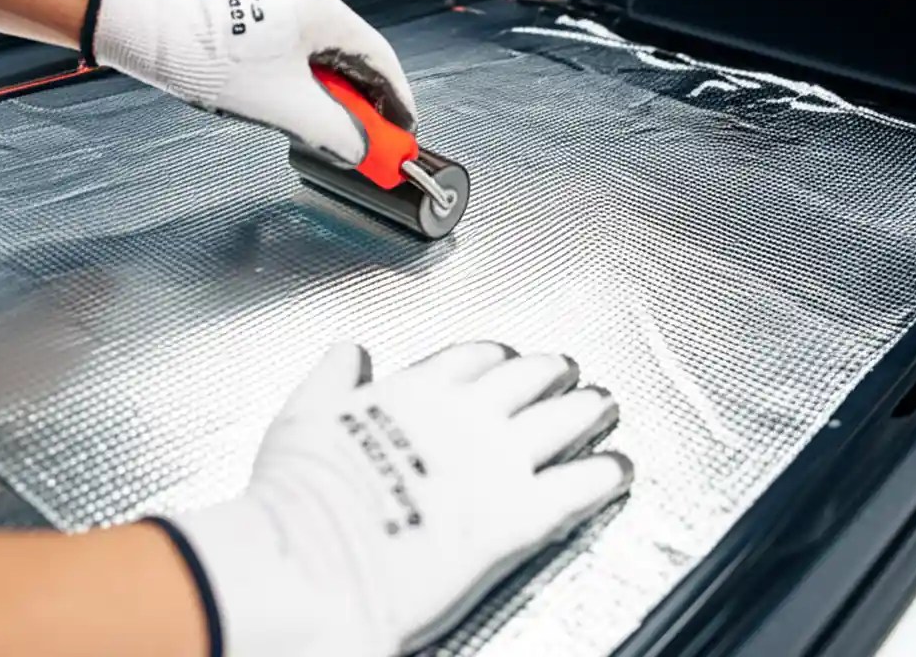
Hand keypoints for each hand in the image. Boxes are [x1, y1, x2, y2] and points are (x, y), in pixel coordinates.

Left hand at [93, 0, 417, 165]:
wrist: (159, 42)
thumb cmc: (212, 59)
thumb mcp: (286, 107)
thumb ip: (333, 132)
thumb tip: (358, 151)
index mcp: (322, 10)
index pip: (379, 58)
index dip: (397, 99)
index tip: (403, 128)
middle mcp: (307, 3)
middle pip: (355, 59)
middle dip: (367, 104)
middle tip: (375, 139)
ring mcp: (284, 11)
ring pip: (327, 62)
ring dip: (338, 99)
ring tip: (342, 133)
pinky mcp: (263, 25)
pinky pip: (303, 60)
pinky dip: (314, 89)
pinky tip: (310, 114)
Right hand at [163, 342, 633, 656]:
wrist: (310, 563)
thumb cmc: (298, 500)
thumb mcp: (302, 415)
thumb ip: (333, 376)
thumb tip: (349, 352)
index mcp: (414, 389)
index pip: (473, 357)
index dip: (498, 356)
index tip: (507, 360)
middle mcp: (463, 415)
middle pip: (530, 377)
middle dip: (553, 372)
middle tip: (568, 375)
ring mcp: (496, 462)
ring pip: (566, 418)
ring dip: (590, 409)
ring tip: (604, 407)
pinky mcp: (519, 516)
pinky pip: (582, 483)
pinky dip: (607, 473)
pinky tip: (618, 470)